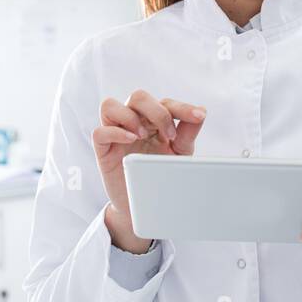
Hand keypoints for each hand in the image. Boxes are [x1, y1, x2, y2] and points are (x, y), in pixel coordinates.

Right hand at [93, 90, 205, 252]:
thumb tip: (202, 111)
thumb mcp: (179, 153)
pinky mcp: (103, 150)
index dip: (182, 107)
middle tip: (170, 135)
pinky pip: (99, 132)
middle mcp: (134, 122)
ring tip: (144, 135)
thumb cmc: (161, 173)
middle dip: (157, 111)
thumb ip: (188, 132)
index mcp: (154, 120)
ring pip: (109, 105)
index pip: (165, 102)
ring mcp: (116, 134)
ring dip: (130, 116)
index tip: (198, 116)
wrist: (145, 205)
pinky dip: (115, 132)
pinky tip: (131, 140)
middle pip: (138, 97)